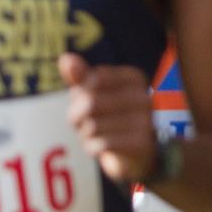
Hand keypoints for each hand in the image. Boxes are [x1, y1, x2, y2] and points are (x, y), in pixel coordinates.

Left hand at [60, 53, 155, 184]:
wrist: (136, 152)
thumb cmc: (110, 116)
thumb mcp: (94, 92)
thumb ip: (80, 76)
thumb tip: (66, 58)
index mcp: (134, 78)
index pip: (93, 79)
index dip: (79, 93)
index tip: (83, 100)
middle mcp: (144, 97)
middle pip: (90, 102)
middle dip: (76, 115)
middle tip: (79, 122)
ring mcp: (145, 121)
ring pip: (93, 126)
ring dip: (84, 133)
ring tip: (92, 134)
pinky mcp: (141, 144)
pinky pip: (101, 144)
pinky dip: (92, 146)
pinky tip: (99, 146)